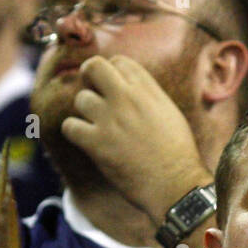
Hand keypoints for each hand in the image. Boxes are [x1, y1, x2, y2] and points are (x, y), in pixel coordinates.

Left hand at [61, 54, 213, 219]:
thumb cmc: (178, 155)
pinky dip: (75, 133)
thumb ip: (148, 96)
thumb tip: (130, 90)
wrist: (176, 185)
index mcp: (147, 90)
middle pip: (93, 67)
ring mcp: (110, 119)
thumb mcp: (170, 114)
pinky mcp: (97, 143)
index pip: (119, 61)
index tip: (114, 89)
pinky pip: (69, 126)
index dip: (113, 74)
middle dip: (89, 77)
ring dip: (86, 113)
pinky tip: (87, 141)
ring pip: (80, 99)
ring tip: (97, 127)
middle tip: (93, 94)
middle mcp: (127, 98)